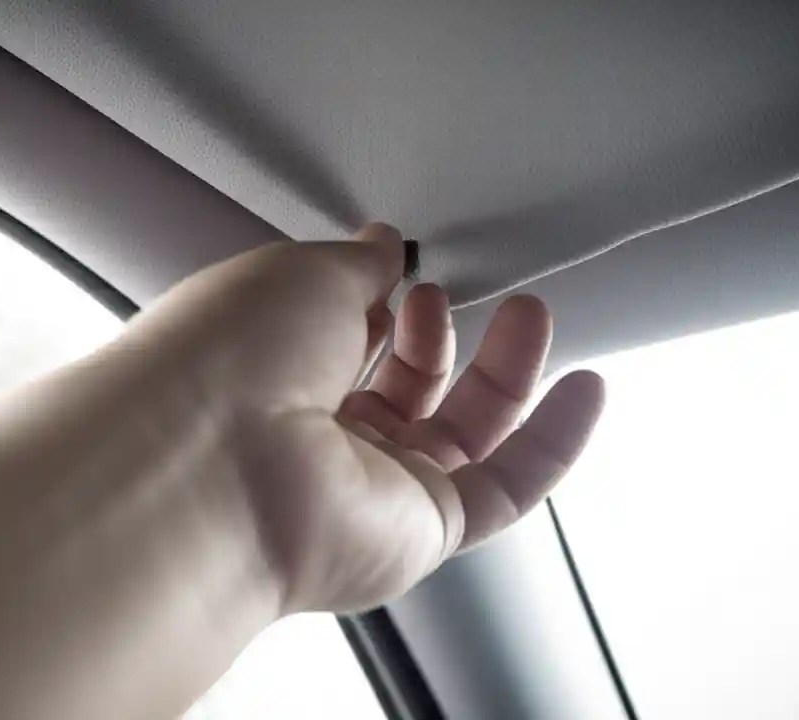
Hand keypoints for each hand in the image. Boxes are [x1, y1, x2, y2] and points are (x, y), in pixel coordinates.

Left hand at [134, 222, 604, 612]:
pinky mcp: (422, 532)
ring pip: (462, 436)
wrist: (212, 464)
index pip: (343, 345)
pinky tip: (585, 390)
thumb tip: (383, 242)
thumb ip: (357, 262)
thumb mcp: (302, 274)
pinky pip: (505, 491)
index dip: (379, 303)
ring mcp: (372, 491)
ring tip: (531, 315)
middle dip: (439, 336)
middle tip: (462, 293)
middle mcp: (319, 441)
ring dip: (504, 374)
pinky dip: (553, 443)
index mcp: (274, 376)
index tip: (408, 267)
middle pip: (405, 391)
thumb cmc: (232, 357)